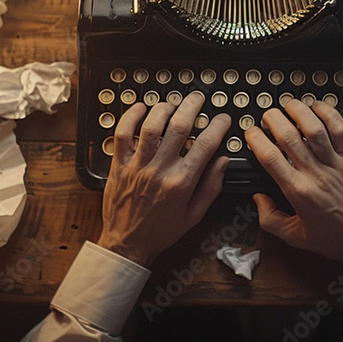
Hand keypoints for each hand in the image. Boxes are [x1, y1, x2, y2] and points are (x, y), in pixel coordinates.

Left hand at [97, 92, 230, 266]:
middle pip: (179, 127)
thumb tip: (223, 161)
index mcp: (182, 183)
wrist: (127, 244)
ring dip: (164, 108)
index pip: (206, 145)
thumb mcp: (194, 215)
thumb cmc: (160, 231)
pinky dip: (131, 117)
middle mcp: (160, 170)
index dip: (218, 125)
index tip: (222, 118)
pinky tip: (141, 108)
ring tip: (172, 103)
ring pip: (152, 126)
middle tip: (198, 98)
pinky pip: (122, 134)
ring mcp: (138, 166)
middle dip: (192, 106)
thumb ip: (211, 186)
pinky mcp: (119, 165)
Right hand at [246, 100, 342, 267]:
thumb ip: (270, 218)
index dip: (256, 139)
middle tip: (267, 115)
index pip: (271, 157)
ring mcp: (335, 164)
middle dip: (274, 119)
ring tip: (288, 105)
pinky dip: (330, 114)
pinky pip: (341, 131)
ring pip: (315, 129)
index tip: (251, 133)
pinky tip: (318, 108)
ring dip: (299, 112)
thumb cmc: (334, 239)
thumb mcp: (294, 236)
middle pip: (290, 137)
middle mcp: (316, 174)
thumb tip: (258, 199)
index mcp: (298, 192)